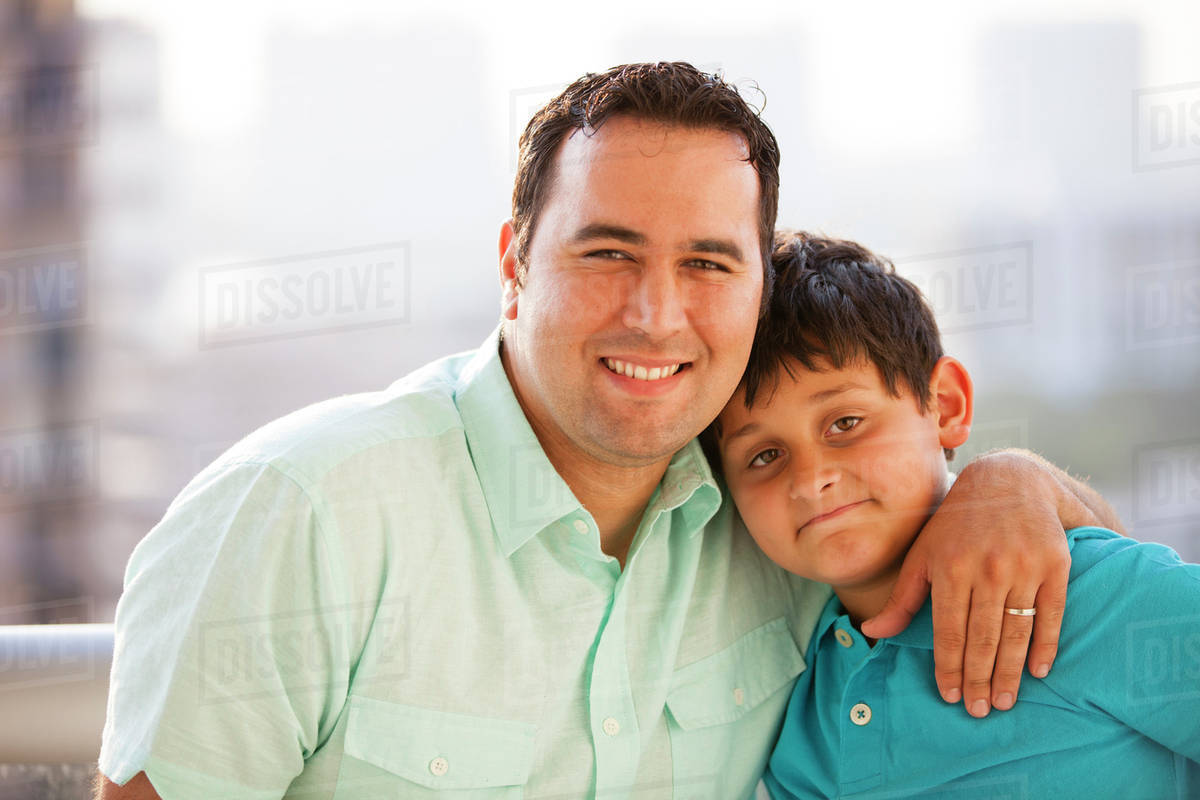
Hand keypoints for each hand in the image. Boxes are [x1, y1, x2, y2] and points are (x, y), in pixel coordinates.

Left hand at [861, 452, 1078, 716]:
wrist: (1009, 482)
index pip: (948, 631)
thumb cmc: (956, 525)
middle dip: (978, 678)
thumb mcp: (922, 554)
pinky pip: (1051, 614)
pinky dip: (1046, 645)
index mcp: (949, 568)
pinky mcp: (1054, 567)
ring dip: (1009, 671)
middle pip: (983, 637)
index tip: (949, 696)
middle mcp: (987, 569)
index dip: (949, 667)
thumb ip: (902, 598)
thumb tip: (871, 632)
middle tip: (979, 710)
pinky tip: (1038, 671)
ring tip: (1004, 701)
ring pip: (1016, 631)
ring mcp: (1023, 568)